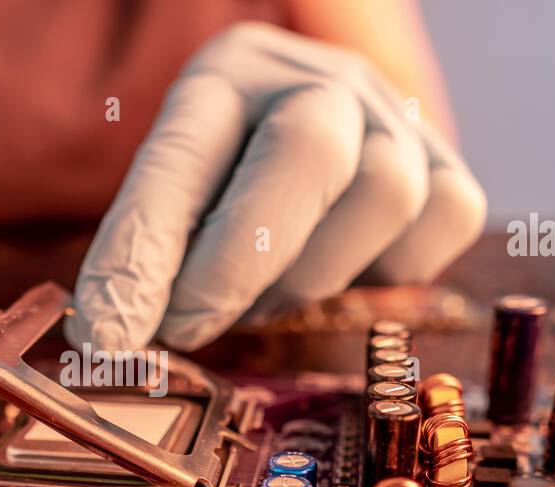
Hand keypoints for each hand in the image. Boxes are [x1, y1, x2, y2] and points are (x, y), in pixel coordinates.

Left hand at [69, 22, 485, 351]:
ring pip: (383, 197)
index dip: (140, 257)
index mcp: (226, 76)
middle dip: (237, 265)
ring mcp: (396, 121)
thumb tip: (115, 343)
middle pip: (306, 151)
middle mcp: (321, 80)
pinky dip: (385, 274)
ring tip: (260, 297)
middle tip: (186, 329)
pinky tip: (336, 271)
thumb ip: (149, 251)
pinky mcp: (449, 171)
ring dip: (308, 277)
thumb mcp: (177, 193)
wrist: (320, 133)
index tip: (105, 341)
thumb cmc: (228, 180)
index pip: (179, 161)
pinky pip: (438, 230)